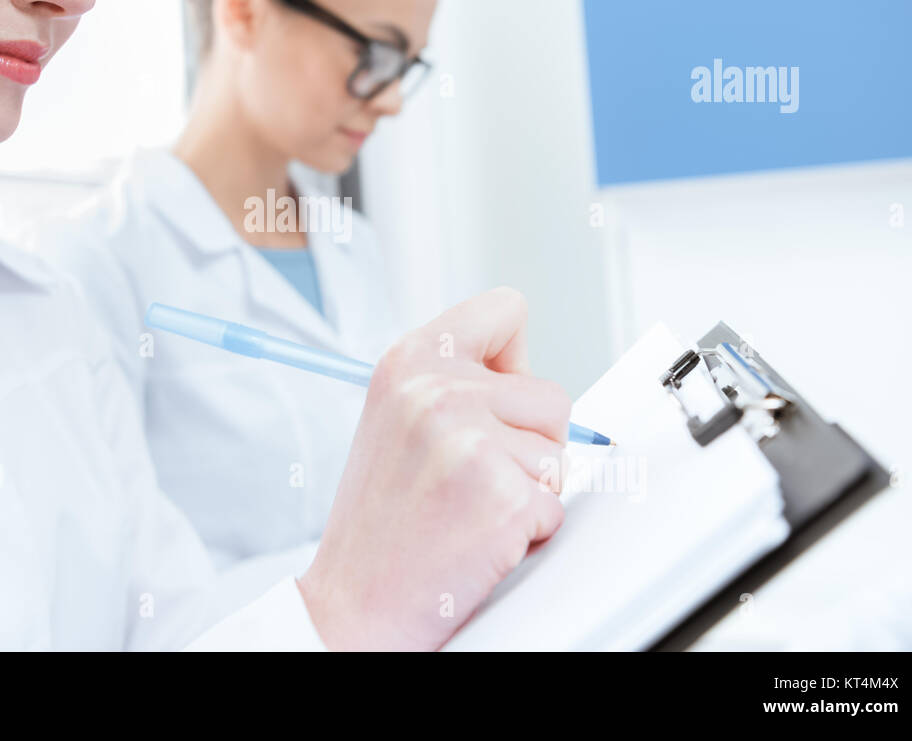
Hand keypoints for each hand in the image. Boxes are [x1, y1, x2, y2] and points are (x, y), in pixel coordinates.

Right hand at [298, 288, 569, 649]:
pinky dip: (526, 532)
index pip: (505, 309)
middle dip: (528, 443)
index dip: (511, 360)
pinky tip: (475, 537)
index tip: (492, 399)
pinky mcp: (503, 496)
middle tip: (468, 478)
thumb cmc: (380, 518)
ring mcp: (471, 441)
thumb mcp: (396, 417)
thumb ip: (454, 381)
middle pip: (551, 396)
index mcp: (409, 359)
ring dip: (526, 490)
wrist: (353, 601)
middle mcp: (437, 389)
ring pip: (559, 455)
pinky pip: (554, 507)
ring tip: (466, 509)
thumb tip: (524, 373)